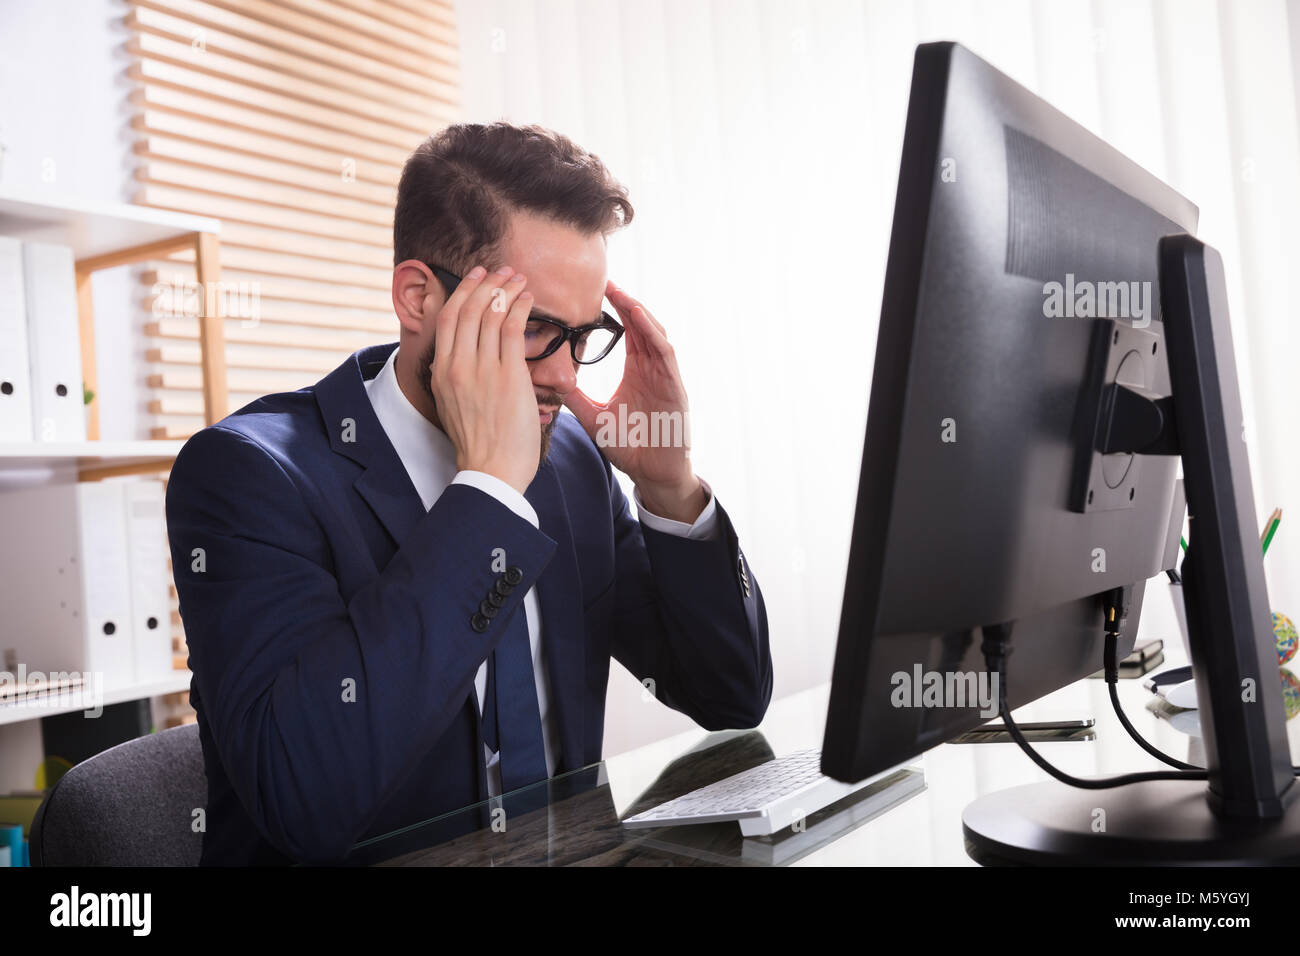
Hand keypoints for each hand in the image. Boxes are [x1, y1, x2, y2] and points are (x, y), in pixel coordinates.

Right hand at [426, 265, 539, 494]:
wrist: (491, 471)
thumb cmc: (479, 444)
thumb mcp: (452, 404)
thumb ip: (455, 376)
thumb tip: (458, 356)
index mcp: (442, 372)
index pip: (448, 318)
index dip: (463, 292)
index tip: (476, 277)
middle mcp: (458, 365)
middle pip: (469, 309)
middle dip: (486, 283)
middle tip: (501, 271)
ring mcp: (482, 369)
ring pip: (491, 314)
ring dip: (506, 290)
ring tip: (518, 279)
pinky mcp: (508, 376)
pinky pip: (513, 329)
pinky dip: (520, 308)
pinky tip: (528, 299)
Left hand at [564, 281, 705, 521]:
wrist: (652, 474)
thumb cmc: (630, 447)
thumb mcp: (594, 417)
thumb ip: (575, 397)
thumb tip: (548, 380)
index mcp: (636, 371)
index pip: (626, 332)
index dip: (613, 310)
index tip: (594, 291)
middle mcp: (652, 368)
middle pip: (640, 325)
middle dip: (624, 302)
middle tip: (605, 280)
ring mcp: (666, 375)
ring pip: (654, 333)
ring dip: (639, 312)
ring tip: (621, 293)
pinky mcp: (675, 386)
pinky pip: (665, 353)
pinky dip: (654, 333)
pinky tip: (639, 318)